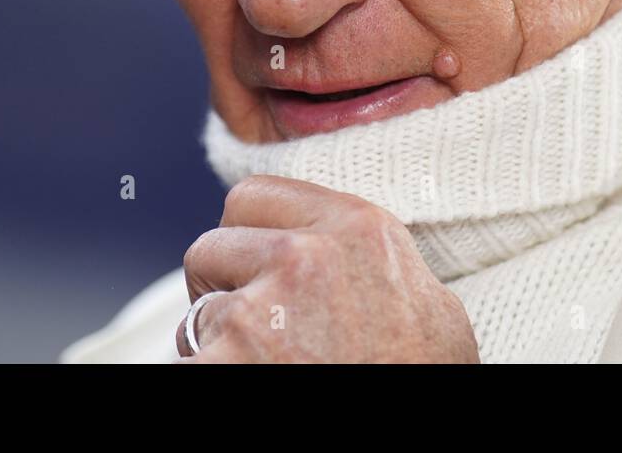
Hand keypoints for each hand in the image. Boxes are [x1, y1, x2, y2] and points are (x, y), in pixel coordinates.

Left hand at [175, 174, 479, 362]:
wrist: (405, 442)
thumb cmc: (421, 377)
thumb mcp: (433, 309)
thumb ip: (386, 263)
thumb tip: (360, 256)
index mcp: (359, 230)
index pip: (257, 194)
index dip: (250, 234)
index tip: (258, 265)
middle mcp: (304, 258)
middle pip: (213, 244)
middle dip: (224, 283)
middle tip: (254, 323)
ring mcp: (257, 313)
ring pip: (197, 313)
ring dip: (218, 341)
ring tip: (265, 365)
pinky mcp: (222, 365)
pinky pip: (187, 362)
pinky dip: (208, 372)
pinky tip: (248, 381)